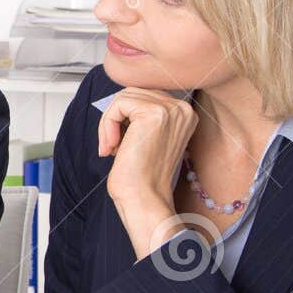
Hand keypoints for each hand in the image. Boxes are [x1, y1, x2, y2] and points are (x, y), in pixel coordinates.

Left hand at [97, 87, 196, 256]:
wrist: (144, 199)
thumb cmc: (142, 177)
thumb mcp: (146, 137)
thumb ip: (141, 115)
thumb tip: (120, 98)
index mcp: (184, 113)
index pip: (145, 95)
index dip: (125, 116)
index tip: (119, 141)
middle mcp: (183, 109)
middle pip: (133, 92)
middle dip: (116, 118)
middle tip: (111, 145)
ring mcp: (171, 110)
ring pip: (123, 97)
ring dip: (109, 123)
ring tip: (111, 147)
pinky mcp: (154, 114)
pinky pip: (118, 105)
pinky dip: (107, 125)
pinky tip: (111, 146)